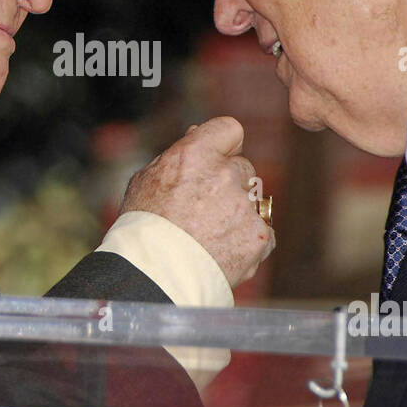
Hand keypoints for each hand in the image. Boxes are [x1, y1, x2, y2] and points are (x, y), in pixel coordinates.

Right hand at [120, 116, 274, 285]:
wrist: (154, 277)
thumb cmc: (142, 228)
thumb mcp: (147, 180)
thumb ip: (177, 154)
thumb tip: (197, 133)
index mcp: (195, 155)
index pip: (230, 129)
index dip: (224, 144)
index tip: (218, 158)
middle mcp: (224, 175)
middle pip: (243, 167)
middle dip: (229, 184)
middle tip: (204, 209)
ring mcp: (245, 206)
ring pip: (253, 200)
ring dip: (238, 212)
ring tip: (210, 236)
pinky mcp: (259, 235)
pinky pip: (263, 230)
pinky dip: (249, 241)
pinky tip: (224, 251)